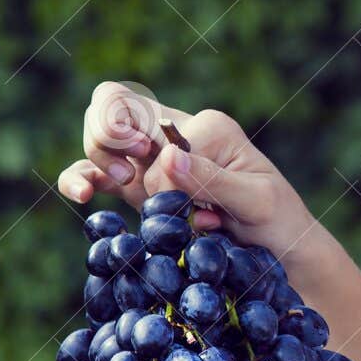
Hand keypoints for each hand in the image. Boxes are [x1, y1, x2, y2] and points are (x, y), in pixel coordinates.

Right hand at [57, 81, 316, 260]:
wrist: (281, 256)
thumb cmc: (278, 223)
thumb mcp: (257, 201)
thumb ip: (213, 179)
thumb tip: (166, 157)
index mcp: (207, 126)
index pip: (156, 123)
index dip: (155, 161)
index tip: (177, 188)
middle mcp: (177, 134)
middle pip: (113, 104)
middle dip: (111, 138)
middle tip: (130, 173)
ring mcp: (154, 161)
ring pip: (100, 135)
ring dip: (98, 158)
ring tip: (122, 182)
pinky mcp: (141, 190)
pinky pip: (96, 174)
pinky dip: (79, 178)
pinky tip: (80, 196)